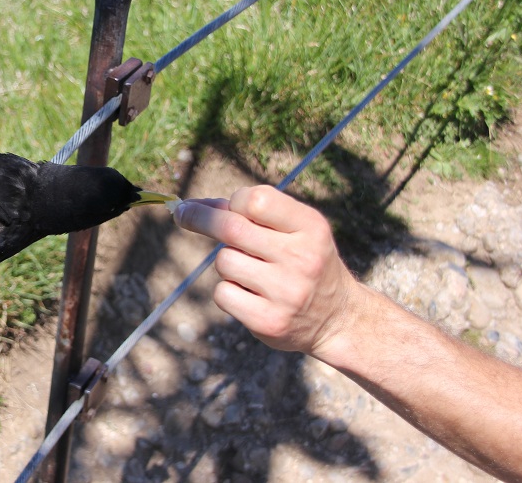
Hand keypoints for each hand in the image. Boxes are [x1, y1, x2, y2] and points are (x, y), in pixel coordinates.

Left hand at [173, 186, 358, 357]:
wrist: (338, 319)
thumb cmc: (306, 261)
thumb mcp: (299, 230)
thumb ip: (257, 215)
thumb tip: (195, 207)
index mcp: (311, 227)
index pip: (257, 200)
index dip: (234, 201)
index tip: (227, 206)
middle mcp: (301, 258)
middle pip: (231, 228)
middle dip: (199, 217)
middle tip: (182, 214)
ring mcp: (286, 293)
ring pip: (224, 262)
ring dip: (228, 262)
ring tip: (253, 272)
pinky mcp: (269, 322)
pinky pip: (223, 293)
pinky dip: (228, 291)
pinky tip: (252, 295)